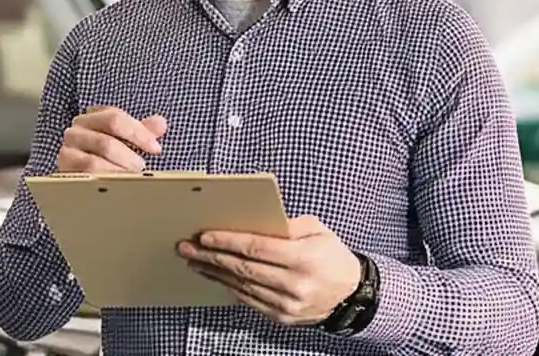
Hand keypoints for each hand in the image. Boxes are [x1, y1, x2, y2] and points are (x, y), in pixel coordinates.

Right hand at [56, 105, 165, 172]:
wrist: (79, 177)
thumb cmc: (105, 155)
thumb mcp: (125, 140)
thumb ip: (142, 131)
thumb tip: (160, 123)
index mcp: (92, 118)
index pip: (115, 118)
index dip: (138, 132)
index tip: (155, 148)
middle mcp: (76, 131)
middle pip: (105, 141)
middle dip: (128, 156)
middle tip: (141, 167)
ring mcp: (67, 151)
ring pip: (93, 162)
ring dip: (117, 170)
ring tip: (131, 178)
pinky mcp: (64, 170)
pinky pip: (85, 175)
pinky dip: (104, 179)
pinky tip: (116, 185)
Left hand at [176, 215, 360, 326]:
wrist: (352, 294)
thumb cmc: (332, 255)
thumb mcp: (317, 230)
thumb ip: (287, 225)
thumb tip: (255, 221)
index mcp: (303, 259)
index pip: (256, 248)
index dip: (227, 242)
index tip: (204, 235)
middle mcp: (293, 285)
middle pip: (243, 268)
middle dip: (211, 256)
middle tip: (186, 248)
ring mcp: (286, 305)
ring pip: (242, 286)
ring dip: (214, 273)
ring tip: (194, 260)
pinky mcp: (282, 317)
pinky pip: (248, 300)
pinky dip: (229, 287)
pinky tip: (215, 276)